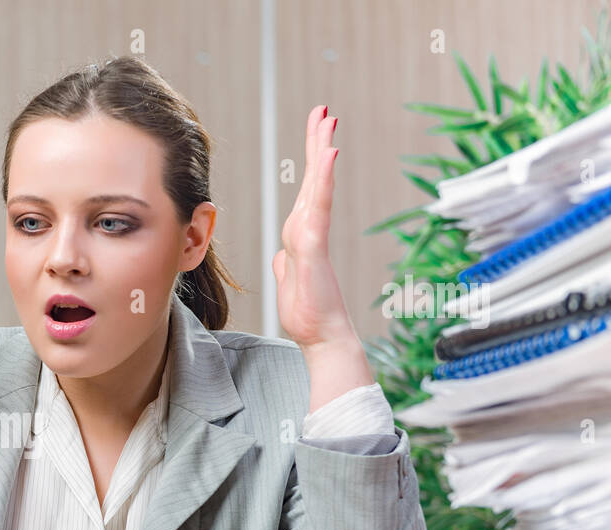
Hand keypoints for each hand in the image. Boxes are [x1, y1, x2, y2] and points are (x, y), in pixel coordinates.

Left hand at [271, 105, 356, 349]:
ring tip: (327, 121)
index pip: (305, 188)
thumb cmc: (307, 313)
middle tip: (324, 110)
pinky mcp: (314, 246)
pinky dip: (323, 181)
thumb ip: (286, 263)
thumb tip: (282, 254)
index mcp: (300, 233)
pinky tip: (328, 157)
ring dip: (321, 151)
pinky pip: (318, 207)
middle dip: (317, 142)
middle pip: (313, 178)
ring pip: (317, 185)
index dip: (310, 159)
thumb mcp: (288, 281)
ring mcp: (313, 235)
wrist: (321, 337)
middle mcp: (308, 228)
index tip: (315, 129)